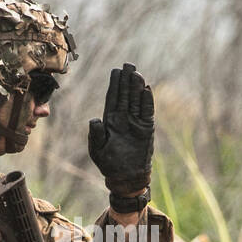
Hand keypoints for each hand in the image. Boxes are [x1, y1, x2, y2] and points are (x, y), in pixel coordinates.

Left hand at [88, 62, 154, 194]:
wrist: (126, 177)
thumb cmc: (109, 164)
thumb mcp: (97, 150)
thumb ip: (95, 134)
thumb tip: (94, 119)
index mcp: (110, 121)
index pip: (113, 99)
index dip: (115, 85)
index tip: (116, 71)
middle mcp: (123, 118)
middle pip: (126, 95)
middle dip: (126, 80)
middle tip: (128, 64)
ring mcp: (136, 122)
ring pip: (137, 101)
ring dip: (137, 87)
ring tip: (136, 73)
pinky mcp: (146, 129)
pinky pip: (147, 112)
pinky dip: (147, 102)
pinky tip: (146, 89)